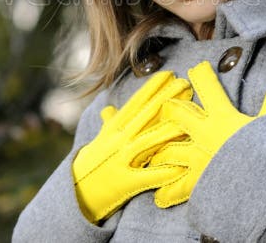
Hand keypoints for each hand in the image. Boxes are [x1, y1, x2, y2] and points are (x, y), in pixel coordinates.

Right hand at [72, 70, 191, 222]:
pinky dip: (165, 171)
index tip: (168, 74)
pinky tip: (182, 166)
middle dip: (165, 99)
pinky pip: (149, 176)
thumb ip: (110, 122)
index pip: (134, 103)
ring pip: (147, 141)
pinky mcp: (126, 183)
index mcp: (112, 128)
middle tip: (185, 84)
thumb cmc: (94, 161)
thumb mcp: (101, 138)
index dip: (151, 88)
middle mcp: (117, 140)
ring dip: (168, 129)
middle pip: (145, 116)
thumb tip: (112, 107)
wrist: (78, 191)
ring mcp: (121, 160)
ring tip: (187, 118)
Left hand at [150, 61, 265, 207]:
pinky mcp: (197, 184)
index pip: (209, 88)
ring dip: (161, 150)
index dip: (201, 76)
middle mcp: (204, 135)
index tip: (195, 68)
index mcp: (222, 116)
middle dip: (170, 108)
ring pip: (169, 150)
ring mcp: (197, 160)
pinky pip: (177, 188)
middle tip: (164, 105)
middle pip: (178, 115)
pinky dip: (168, 192)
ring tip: (152, 151)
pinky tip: (159, 197)